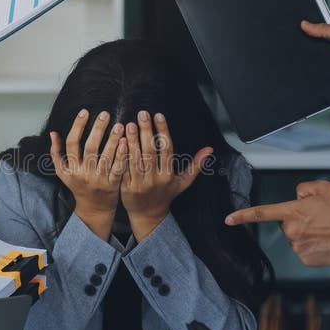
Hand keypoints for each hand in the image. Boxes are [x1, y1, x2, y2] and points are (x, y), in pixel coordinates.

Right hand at [50, 109, 126, 239]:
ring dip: (112, 140)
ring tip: (119, 124)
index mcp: (71, 169)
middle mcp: (84, 174)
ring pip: (105, 157)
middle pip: (90, 148)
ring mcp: (99, 180)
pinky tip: (127, 142)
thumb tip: (53, 132)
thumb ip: (56, 153)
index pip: (72, 144)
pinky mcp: (113, 185)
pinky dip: (122, 155)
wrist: (94, 210)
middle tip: (104, 114)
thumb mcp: (63, 173)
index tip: (85, 111)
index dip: (77, 126)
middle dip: (97, 129)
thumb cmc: (79, 186)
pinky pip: (118, 168)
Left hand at [121, 111, 212, 240]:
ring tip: (129, 123)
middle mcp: (154, 179)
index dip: (163, 131)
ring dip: (132, 140)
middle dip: (146, 131)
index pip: (166, 149)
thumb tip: (209, 149)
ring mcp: (139, 184)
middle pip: (150, 151)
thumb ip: (195, 165)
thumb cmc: (166, 195)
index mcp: (168, 176)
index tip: (159, 115)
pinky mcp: (125, 187)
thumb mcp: (183, 182)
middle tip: (142, 114)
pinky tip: (119, 141)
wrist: (148, 215)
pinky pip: (123, 168)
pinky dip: (121, 155)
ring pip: (135, 159)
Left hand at [225, 179, 329, 265]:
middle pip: (287, 225)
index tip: (228, 220)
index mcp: (293, 211)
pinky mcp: (306, 259)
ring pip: (296, 239)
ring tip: (326, 230)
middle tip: (319, 219)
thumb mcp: (323, 188)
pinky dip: (313, 247)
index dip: (243, 216)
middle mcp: (292, 230)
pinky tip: (326, 242)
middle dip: (298, 222)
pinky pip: (304, 251)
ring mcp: (298, 246)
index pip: (262, 213)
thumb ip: (303, 189)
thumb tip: (296, 196)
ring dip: (307, 235)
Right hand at [301, 16, 329, 94]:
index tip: (299, 26)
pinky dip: (322, 66)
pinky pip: (322, 64)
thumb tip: (306, 24)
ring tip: (324, 56)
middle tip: (313, 44)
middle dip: (313, 42)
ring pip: (318, 52)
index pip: (319, 20)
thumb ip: (325, 29)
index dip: (310, 23)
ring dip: (320, 56)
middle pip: (316, 37)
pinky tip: (325, 65)